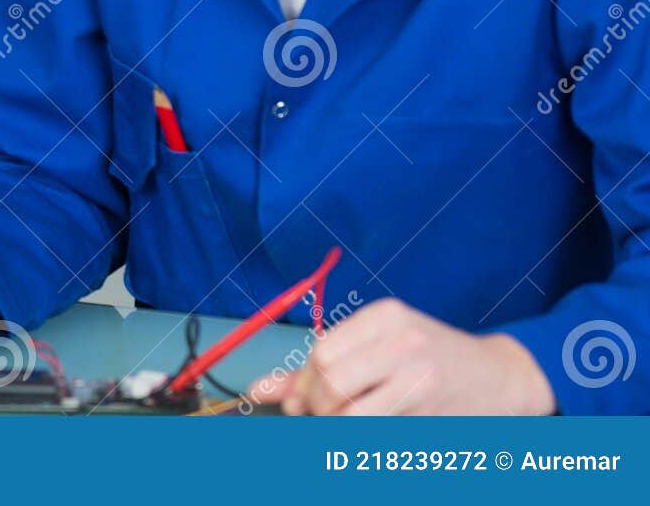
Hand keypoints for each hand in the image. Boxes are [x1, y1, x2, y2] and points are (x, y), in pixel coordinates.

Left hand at [250, 297, 555, 414]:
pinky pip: (379, 438)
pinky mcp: (436, 414)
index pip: (321, 352)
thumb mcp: (378, 346)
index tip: (303, 401)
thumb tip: (258, 390)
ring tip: (351, 424)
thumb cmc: (431, 359)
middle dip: (318, 408)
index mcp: (386, 316)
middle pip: (330, 381)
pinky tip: (378, 433)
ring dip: (339, 429)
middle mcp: (404, 341)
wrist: (502, 377)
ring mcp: (423, 378)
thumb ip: (317, 367)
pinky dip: (365, 444)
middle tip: (324, 416)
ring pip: (351, 415)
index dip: (303, 385)